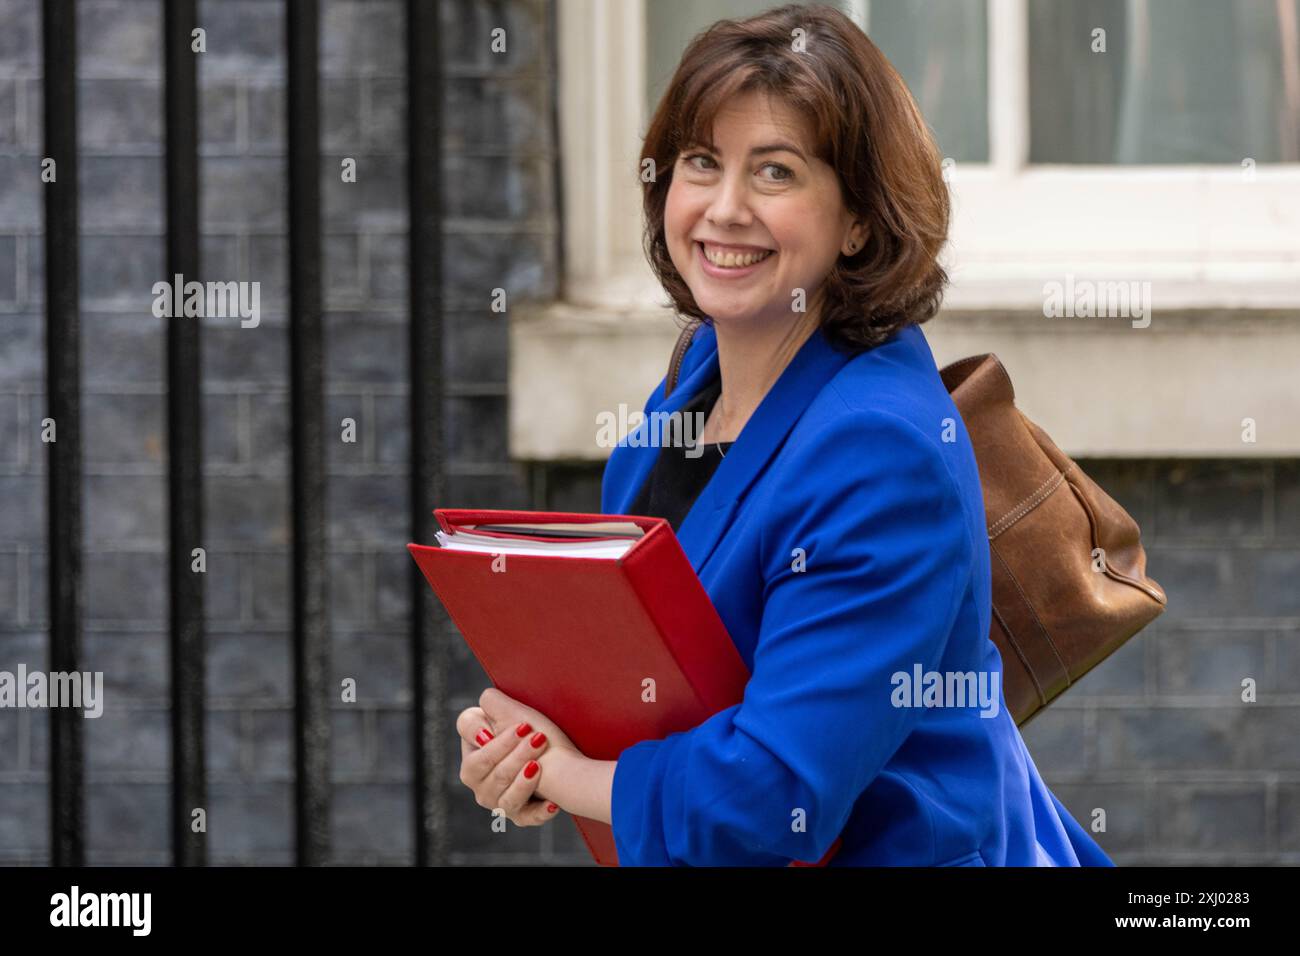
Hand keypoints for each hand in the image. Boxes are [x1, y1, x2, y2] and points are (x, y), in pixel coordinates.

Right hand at [455, 688, 578, 826]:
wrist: (559, 753)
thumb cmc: (531, 731)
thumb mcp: (510, 711)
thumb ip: (490, 705)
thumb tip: (484, 729)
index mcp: (472, 762)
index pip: (476, 760)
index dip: (498, 745)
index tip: (522, 728)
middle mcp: (481, 787)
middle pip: (494, 777)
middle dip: (517, 757)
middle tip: (538, 739)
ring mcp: (500, 803)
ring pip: (508, 798)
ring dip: (524, 782)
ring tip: (539, 765)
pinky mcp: (522, 816)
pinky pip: (527, 818)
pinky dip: (539, 812)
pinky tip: (552, 803)